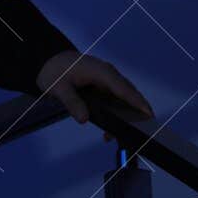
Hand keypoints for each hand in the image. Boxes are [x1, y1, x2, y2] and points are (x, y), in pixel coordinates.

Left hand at [37, 50, 153, 125]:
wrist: (50, 61)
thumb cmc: (55, 71)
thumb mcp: (59, 88)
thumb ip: (72, 102)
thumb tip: (84, 119)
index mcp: (101, 71)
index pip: (123, 87)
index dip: (136, 101)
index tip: (148, 114)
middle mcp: (108, 74)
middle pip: (129, 93)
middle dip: (136, 112)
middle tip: (141, 132)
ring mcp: (108, 79)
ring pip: (124, 98)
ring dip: (125, 116)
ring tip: (118, 136)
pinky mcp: (104, 86)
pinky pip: (116, 99)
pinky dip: (117, 114)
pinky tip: (108, 131)